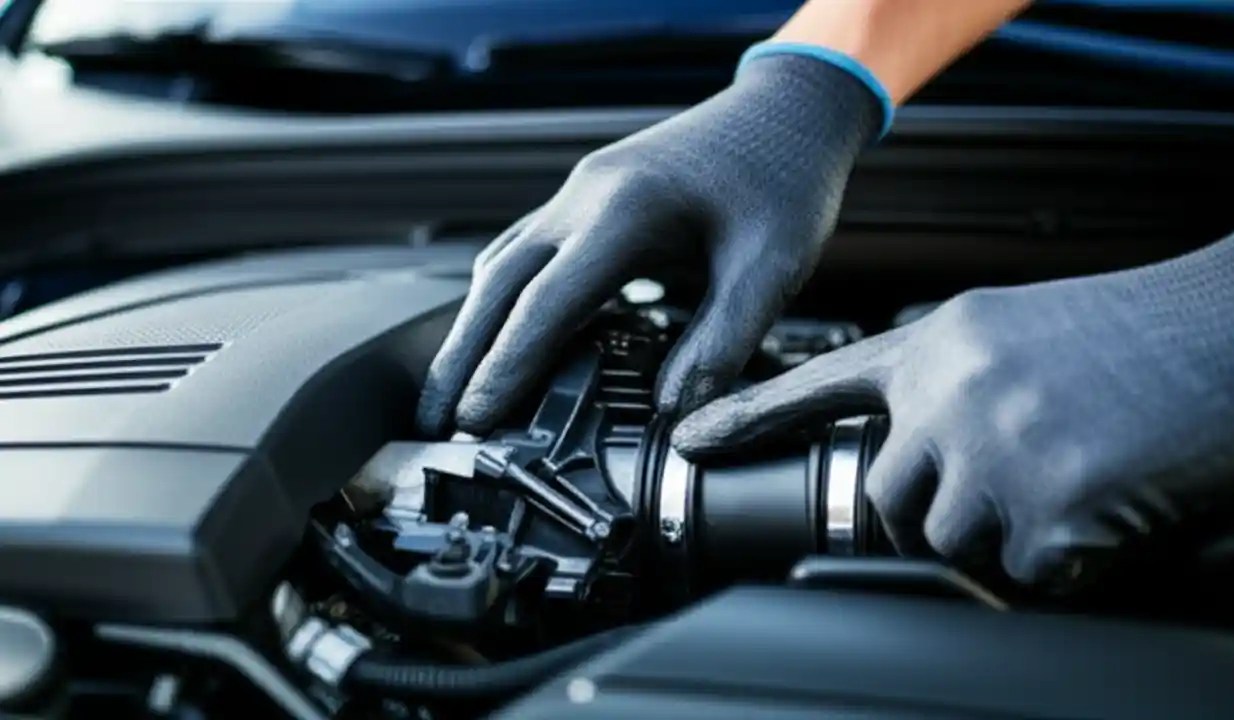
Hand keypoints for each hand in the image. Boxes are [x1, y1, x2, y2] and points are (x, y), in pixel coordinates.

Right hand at [417, 52, 884, 436]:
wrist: (786, 111)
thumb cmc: (783, 178)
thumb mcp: (771, 267)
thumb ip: (720, 342)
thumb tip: (673, 414)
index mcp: (625, 209)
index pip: (546, 302)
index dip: (506, 367)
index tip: (475, 419)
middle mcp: (585, 196)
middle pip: (498, 283)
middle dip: (462, 356)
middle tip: (436, 421)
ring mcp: (579, 192)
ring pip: (502, 265)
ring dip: (474, 328)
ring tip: (456, 390)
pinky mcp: (587, 197)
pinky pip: (526, 250)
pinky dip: (504, 299)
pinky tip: (501, 332)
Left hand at [674, 206, 1233, 586]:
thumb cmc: (1138, 331)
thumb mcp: (1016, 335)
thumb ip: (947, 386)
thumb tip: (916, 455)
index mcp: (937, 345)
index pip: (817, 386)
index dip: (747, 417)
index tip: (691, 440)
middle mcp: (950, 394)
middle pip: (888, 498)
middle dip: (933, 510)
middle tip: (1002, 488)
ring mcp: (995, 451)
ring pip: (952, 542)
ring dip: (1004, 534)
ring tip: (1070, 479)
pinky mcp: (1049, 507)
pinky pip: (1029, 572)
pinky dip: (1066, 555)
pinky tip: (1106, 499)